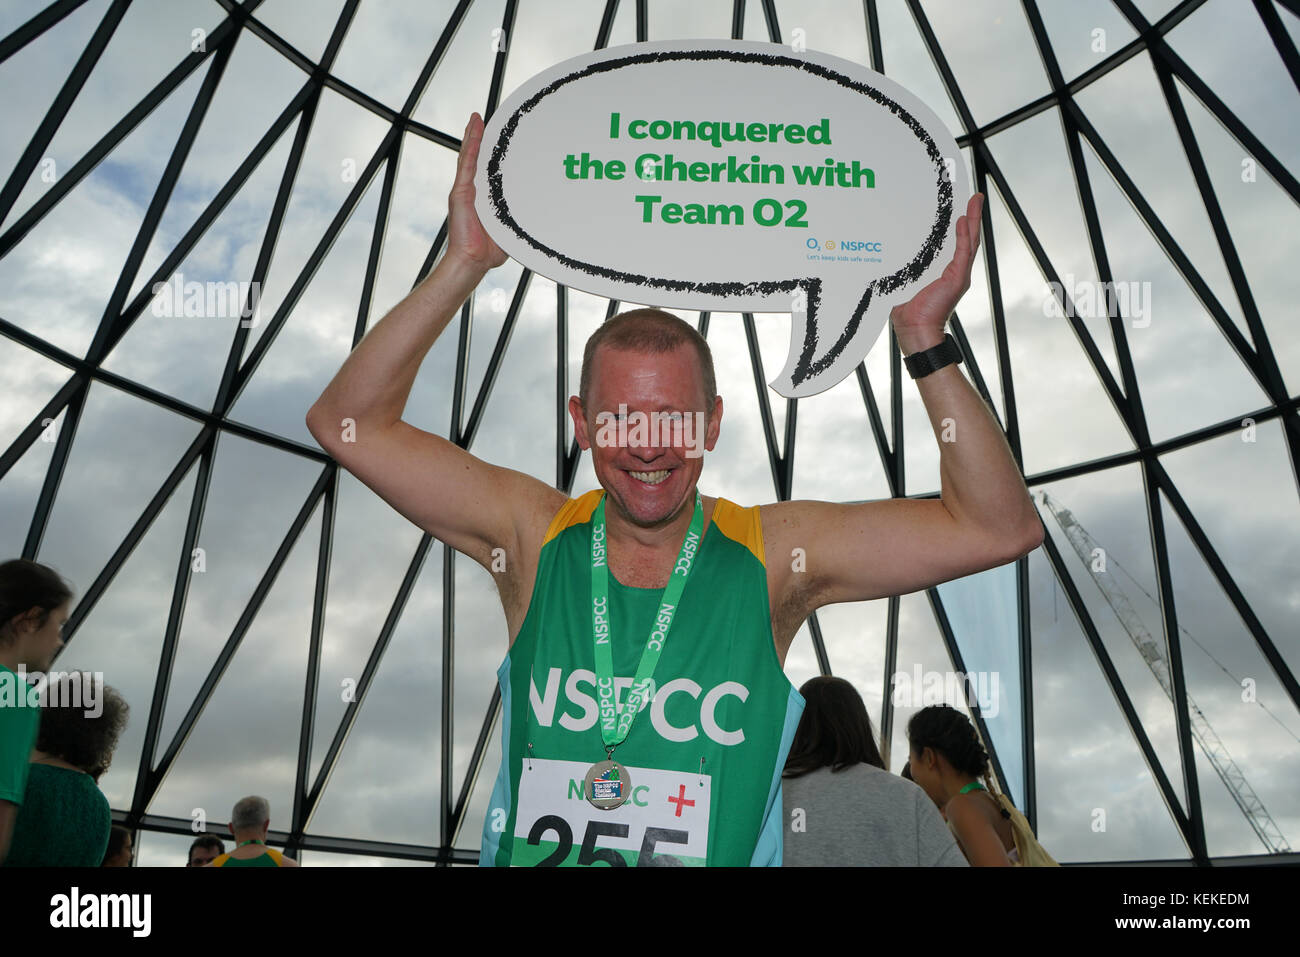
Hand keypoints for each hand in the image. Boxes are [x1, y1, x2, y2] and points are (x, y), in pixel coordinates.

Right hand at [446, 112, 507, 270]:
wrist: (474, 260)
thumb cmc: (490, 249)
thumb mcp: (510, 226)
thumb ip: (520, 215)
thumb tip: (543, 212)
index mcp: (484, 197)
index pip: (487, 169)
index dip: (490, 152)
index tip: (499, 137)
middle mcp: (473, 190)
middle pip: (475, 158)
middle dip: (479, 138)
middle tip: (485, 120)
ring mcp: (465, 190)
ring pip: (469, 156)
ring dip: (473, 135)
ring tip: (477, 118)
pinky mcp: (460, 192)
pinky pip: (467, 163)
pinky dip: (471, 145)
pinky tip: (475, 130)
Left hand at [889, 192, 982, 353]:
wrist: (914, 327)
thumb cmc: (907, 306)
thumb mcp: (905, 276)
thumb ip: (907, 261)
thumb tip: (893, 243)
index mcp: (942, 268)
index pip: (953, 240)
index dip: (958, 223)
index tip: (959, 204)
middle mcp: (953, 269)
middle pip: (966, 236)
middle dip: (971, 215)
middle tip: (974, 196)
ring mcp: (958, 273)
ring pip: (969, 241)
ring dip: (973, 220)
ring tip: (974, 201)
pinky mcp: (957, 279)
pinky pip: (963, 252)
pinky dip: (964, 236)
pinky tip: (963, 221)